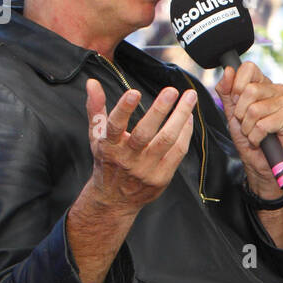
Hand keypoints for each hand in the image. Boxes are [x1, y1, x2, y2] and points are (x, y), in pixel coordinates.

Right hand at [84, 78, 195, 214]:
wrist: (114, 200)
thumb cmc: (107, 161)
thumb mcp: (96, 136)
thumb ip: (95, 108)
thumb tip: (92, 82)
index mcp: (109, 146)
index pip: (114, 126)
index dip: (123, 109)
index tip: (134, 92)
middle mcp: (127, 159)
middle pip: (145, 133)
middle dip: (159, 110)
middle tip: (172, 90)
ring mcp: (145, 169)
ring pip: (166, 141)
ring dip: (180, 117)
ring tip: (190, 98)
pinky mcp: (161, 178)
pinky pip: (178, 152)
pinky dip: (185, 133)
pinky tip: (189, 118)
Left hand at [215, 62, 282, 197]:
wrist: (256, 159)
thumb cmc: (246, 135)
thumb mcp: (230, 111)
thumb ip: (226, 90)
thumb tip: (228, 70)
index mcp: (263, 83)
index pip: (248, 68)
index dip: (236, 86)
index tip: (235, 101)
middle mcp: (277, 89)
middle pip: (249, 90)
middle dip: (240, 112)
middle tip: (245, 122)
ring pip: (254, 110)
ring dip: (247, 127)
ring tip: (253, 132)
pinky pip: (262, 125)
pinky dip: (255, 137)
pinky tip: (260, 139)